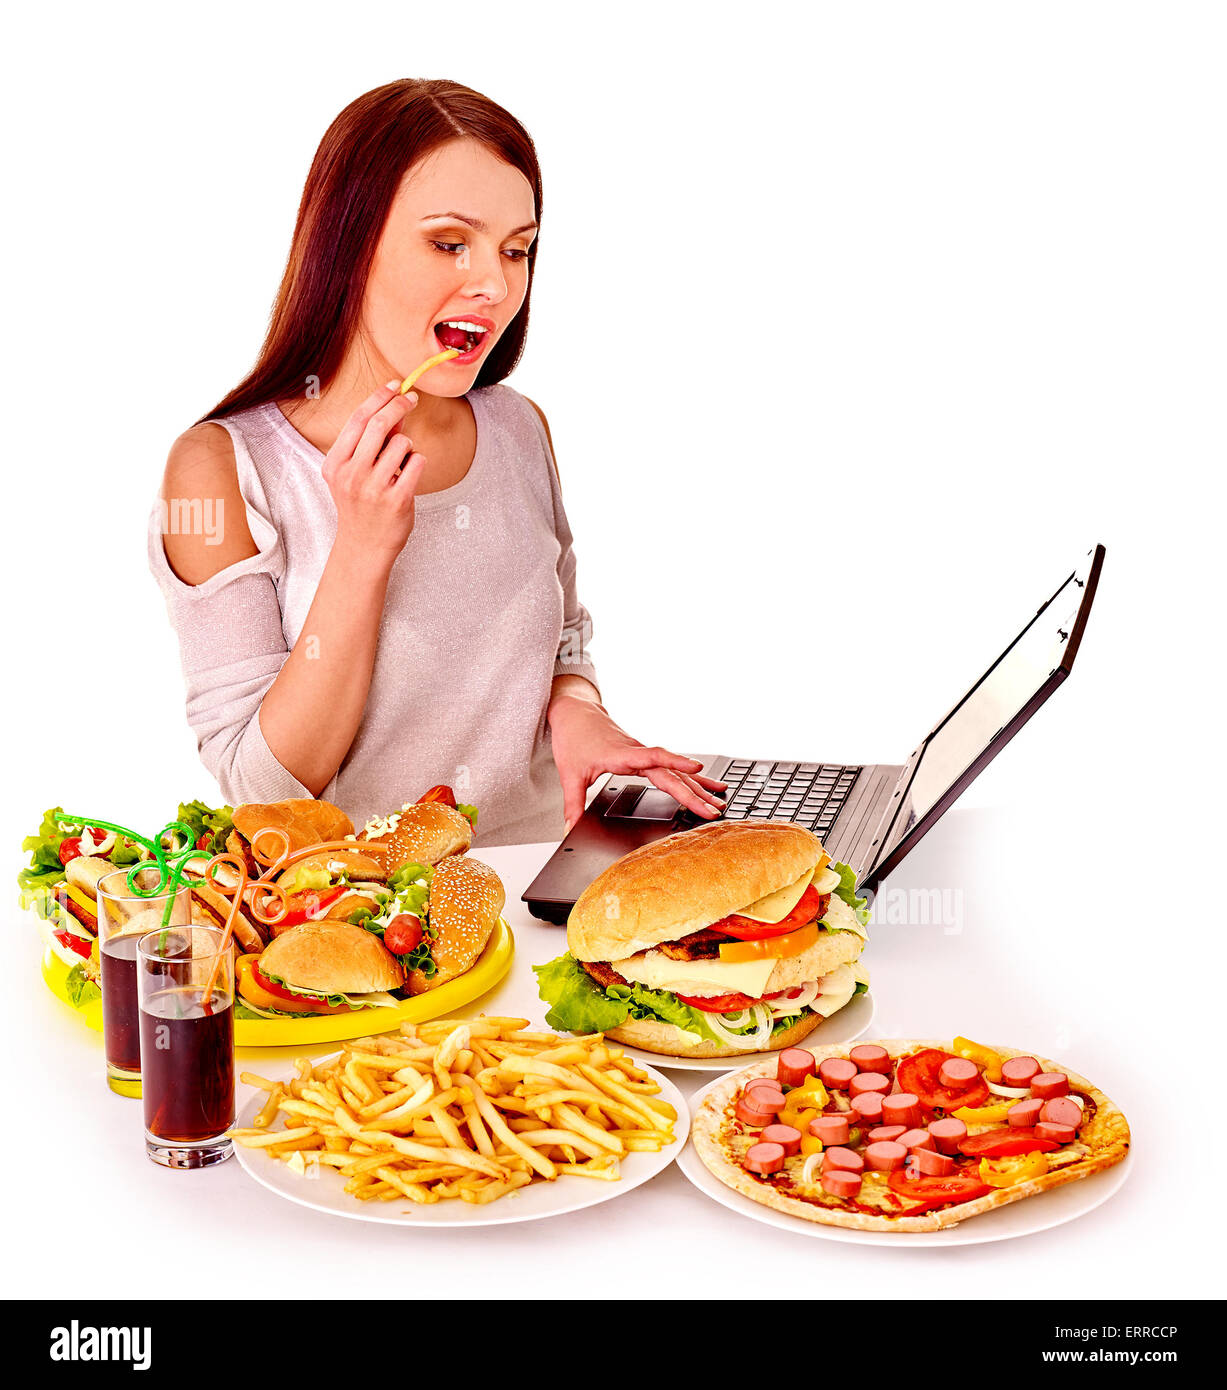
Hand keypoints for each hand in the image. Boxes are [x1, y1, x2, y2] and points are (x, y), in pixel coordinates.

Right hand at [322, 381, 426, 562]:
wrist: (364, 546)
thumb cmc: (360, 504)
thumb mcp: (354, 471)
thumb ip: (372, 441)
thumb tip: (396, 407)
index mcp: (335, 463)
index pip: (358, 419)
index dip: (379, 397)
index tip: (396, 386)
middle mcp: (351, 474)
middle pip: (379, 424)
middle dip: (399, 405)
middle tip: (412, 399)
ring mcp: (374, 488)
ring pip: (402, 443)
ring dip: (407, 445)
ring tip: (400, 463)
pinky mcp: (397, 500)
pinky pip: (417, 462)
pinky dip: (417, 462)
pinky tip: (408, 475)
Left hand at [548, 695, 726, 831]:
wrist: (576, 714)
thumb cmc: (574, 738)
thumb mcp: (568, 774)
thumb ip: (572, 803)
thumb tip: (569, 829)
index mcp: (621, 754)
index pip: (653, 757)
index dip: (675, 762)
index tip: (696, 767)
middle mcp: (637, 753)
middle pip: (671, 773)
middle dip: (694, 792)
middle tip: (713, 809)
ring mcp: (643, 755)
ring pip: (675, 771)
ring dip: (697, 786)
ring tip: (720, 799)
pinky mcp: (644, 757)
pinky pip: (671, 769)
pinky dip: (688, 778)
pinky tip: (704, 784)